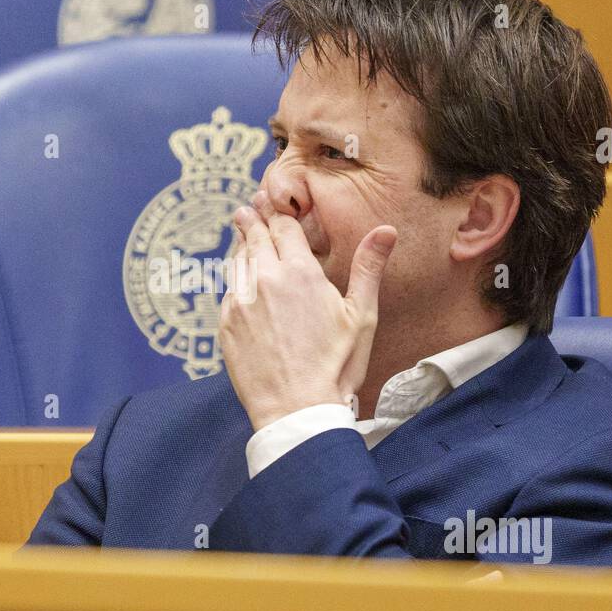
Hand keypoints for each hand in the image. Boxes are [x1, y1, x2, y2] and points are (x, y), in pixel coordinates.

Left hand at [219, 190, 396, 431]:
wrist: (297, 409)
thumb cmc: (336, 365)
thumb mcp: (362, 316)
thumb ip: (368, 267)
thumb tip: (386, 229)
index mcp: (300, 272)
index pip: (283, 229)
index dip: (278, 213)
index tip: (269, 201)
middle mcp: (265, 279)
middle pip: (255, 238)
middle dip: (253, 219)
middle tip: (248, 207)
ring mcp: (240, 302)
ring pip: (237, 261)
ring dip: (240, 244)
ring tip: (241, 232)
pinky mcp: (225, 325)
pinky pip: (228, 291)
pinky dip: (234, 277)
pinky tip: (237, 277)